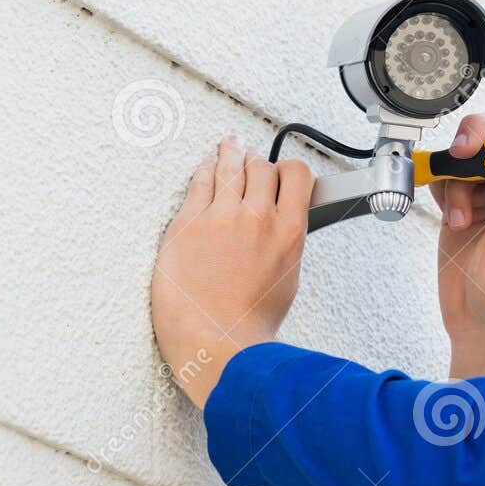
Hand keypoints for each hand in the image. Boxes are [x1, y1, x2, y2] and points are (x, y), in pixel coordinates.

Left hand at [151, 135, 313, 408]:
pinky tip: (204, 166)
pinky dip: (204, 170)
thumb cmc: (250, 322)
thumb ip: (285, 245)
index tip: (281, 172)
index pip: (297, 175)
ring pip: (229, 167)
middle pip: (261, 166)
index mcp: (289, 232)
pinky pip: (198, 183)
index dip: (288, 169)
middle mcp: (257, 217)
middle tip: (249, 159)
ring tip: (229, 146)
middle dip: (256, 162)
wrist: (215, 339)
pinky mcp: (187, 224)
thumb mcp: (287, 279)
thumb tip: (281, 230)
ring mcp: (220, 217)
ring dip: (230, 153)